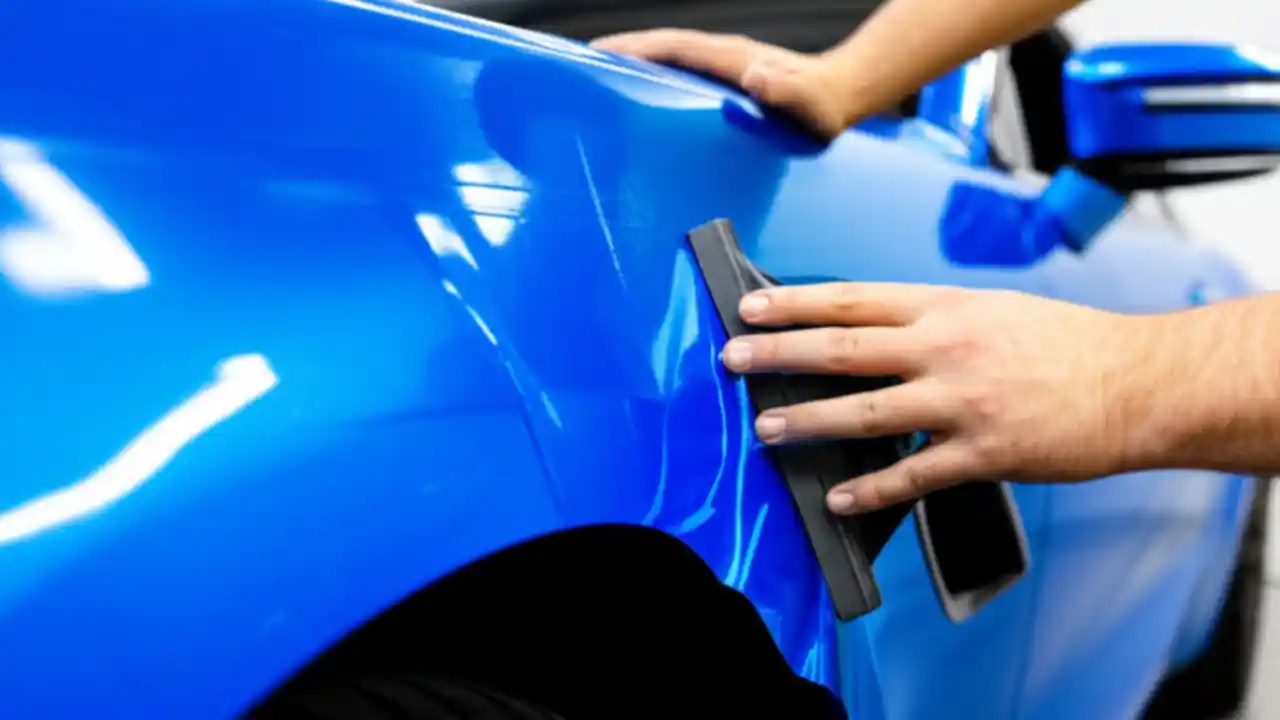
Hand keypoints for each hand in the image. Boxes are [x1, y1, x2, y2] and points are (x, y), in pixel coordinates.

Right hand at [590, 29, 855, 139]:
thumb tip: (758, 77)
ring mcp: (720, 68)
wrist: (844, 96)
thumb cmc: (825, 110)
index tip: (595, 55)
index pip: (672, 46)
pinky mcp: (721, 84)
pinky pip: (677, 77)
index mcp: (732, 59)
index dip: (633, 49)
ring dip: (629, 67)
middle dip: (616, 55)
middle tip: (573, 71)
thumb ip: (788, 92)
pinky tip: (633, 102)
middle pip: (658, 48)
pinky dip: (649, 80)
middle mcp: (722, 57)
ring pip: (665, 61)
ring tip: (591, 87)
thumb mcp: (812, 106)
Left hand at [719, 282, 1161, 514]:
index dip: (795, 303)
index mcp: (946, 307)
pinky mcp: (984, 453)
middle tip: (732, 359)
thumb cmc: (1065, 343)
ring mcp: (963, 402)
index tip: (750, 306)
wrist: (1138, 381)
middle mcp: (947, 348)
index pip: (852, 298)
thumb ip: (930, 322)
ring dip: (809, 421)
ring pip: (867, 413)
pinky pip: (913, 476)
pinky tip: (838, 498)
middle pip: (844, 348)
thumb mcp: (991, 310)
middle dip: (780, 353)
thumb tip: (868, 333)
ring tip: (766, 428)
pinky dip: (872, 490)